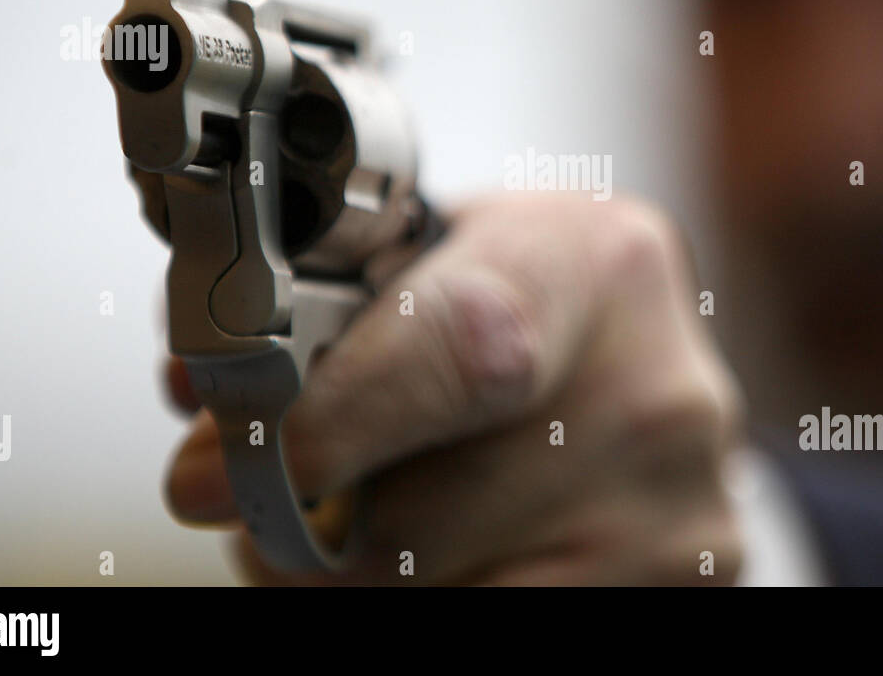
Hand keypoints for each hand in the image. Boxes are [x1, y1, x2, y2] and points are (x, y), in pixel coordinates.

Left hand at [164, 192, 745, 584]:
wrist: (645, 364)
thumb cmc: (528, 299)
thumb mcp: (441, 259)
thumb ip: (321, 314)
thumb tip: (198, 397)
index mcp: (590, 261)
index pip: (456, 351)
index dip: (324, 425)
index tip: (211, 476)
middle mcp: (654, 383)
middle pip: (419, 515)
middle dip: (304, 532)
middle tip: (265, 511)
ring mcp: (677, 497)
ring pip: (439, 596)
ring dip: (360, 579)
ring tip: (372, 516)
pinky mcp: (684, 579)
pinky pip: (490, 624)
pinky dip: (436, 599)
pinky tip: (445, 552)